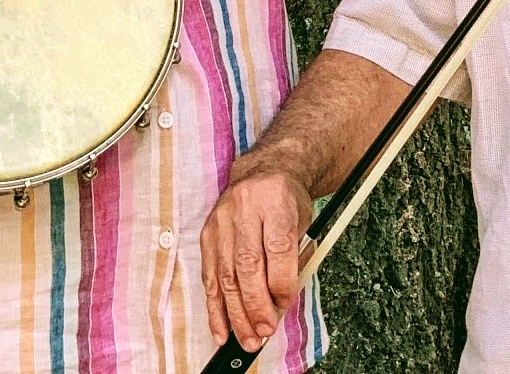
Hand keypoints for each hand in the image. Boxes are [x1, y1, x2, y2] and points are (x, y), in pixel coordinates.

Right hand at [200, 164, 312, 351]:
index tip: (285, 303)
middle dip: (256, 304)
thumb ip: (292, 258)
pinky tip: (222, 329)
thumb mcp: (302, 219)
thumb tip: (278, 303)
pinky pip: (209, 276)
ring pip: (226, 274)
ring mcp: (222, 219)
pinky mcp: (207, 233)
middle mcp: (245, 206)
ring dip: (236, 313)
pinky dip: (215, 307)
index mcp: (275, 198)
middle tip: (265, 330)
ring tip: (248, 339)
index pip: (277, 246)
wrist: (264, 171)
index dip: (281, 282)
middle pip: (248, 263)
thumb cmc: (287, 200)